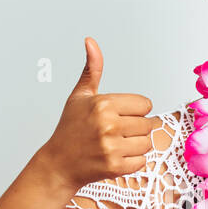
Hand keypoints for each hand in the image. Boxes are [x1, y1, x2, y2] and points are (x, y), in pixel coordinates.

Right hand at [36, 36, 161, 193]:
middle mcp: (108, 125)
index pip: (145, 104)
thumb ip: (92, 69)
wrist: (58, 164)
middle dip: (136, 128)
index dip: (135, 110)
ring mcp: (111, 147)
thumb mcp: (80, 96)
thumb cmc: (70, 128)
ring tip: (117, 144)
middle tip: (117, 132)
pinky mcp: (115, 167)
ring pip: (147, 143)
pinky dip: (133, 161)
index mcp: (103, 104)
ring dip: (136, 145)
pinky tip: (116, 156)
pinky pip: (142, 161)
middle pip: (148, 124)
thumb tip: (90, 41)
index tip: (120, 115)